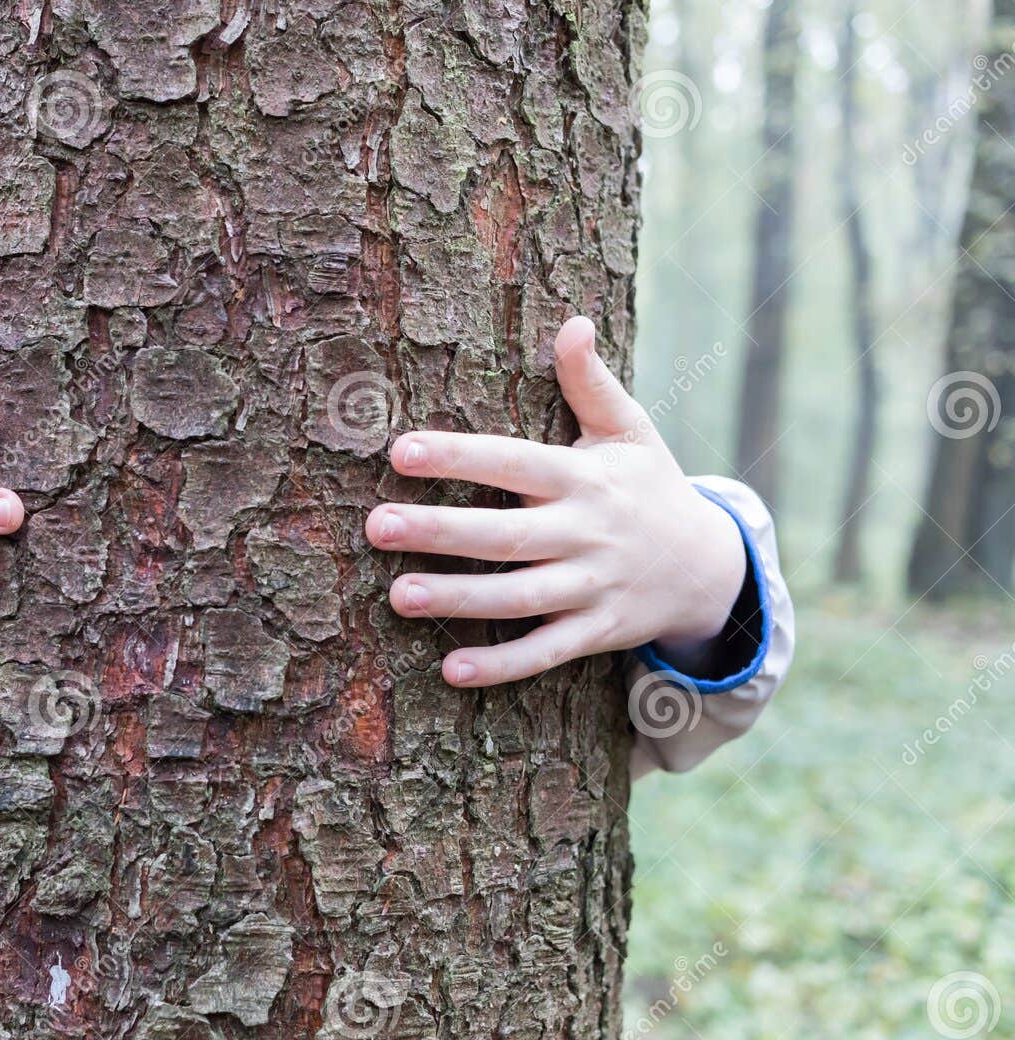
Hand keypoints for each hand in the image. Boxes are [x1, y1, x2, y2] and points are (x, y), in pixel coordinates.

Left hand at [367, 316, 745, 687]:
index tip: (401, 450)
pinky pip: (546, 653)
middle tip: (375, 526)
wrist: (711, 567)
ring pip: (519, 598)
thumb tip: (572, 322)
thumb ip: (591, 383)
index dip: (460, 456)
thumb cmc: (650, 488)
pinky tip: (451, 671)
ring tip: (397, 596)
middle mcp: (587, 533)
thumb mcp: (631, 431)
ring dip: (458, 600)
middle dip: (440, 531)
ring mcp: (593, 587)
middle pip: (505, 534)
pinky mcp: (597, 633)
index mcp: (585, 478)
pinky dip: (503, 665)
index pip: (514, 463)